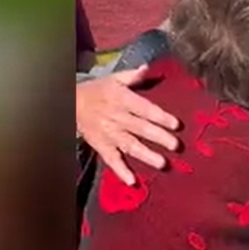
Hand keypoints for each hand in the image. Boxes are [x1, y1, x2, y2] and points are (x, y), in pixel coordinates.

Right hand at [76, 66, 181, 184]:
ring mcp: (109, 134)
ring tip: (162, 164)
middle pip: (141, 129)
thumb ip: (133, 76)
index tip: (177, 124)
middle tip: (176, 146)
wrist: (72, 103)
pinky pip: (112, 160)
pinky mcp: (102, 146)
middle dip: (159, 137)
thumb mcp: (114, 78)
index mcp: (122, 99)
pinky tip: (132, 181)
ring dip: (146, 155)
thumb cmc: (98, 90)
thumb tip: (148, 68)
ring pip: (130, 146)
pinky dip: (121, 171)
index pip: (145, 109)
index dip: (161, 117)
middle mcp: (117, 117)